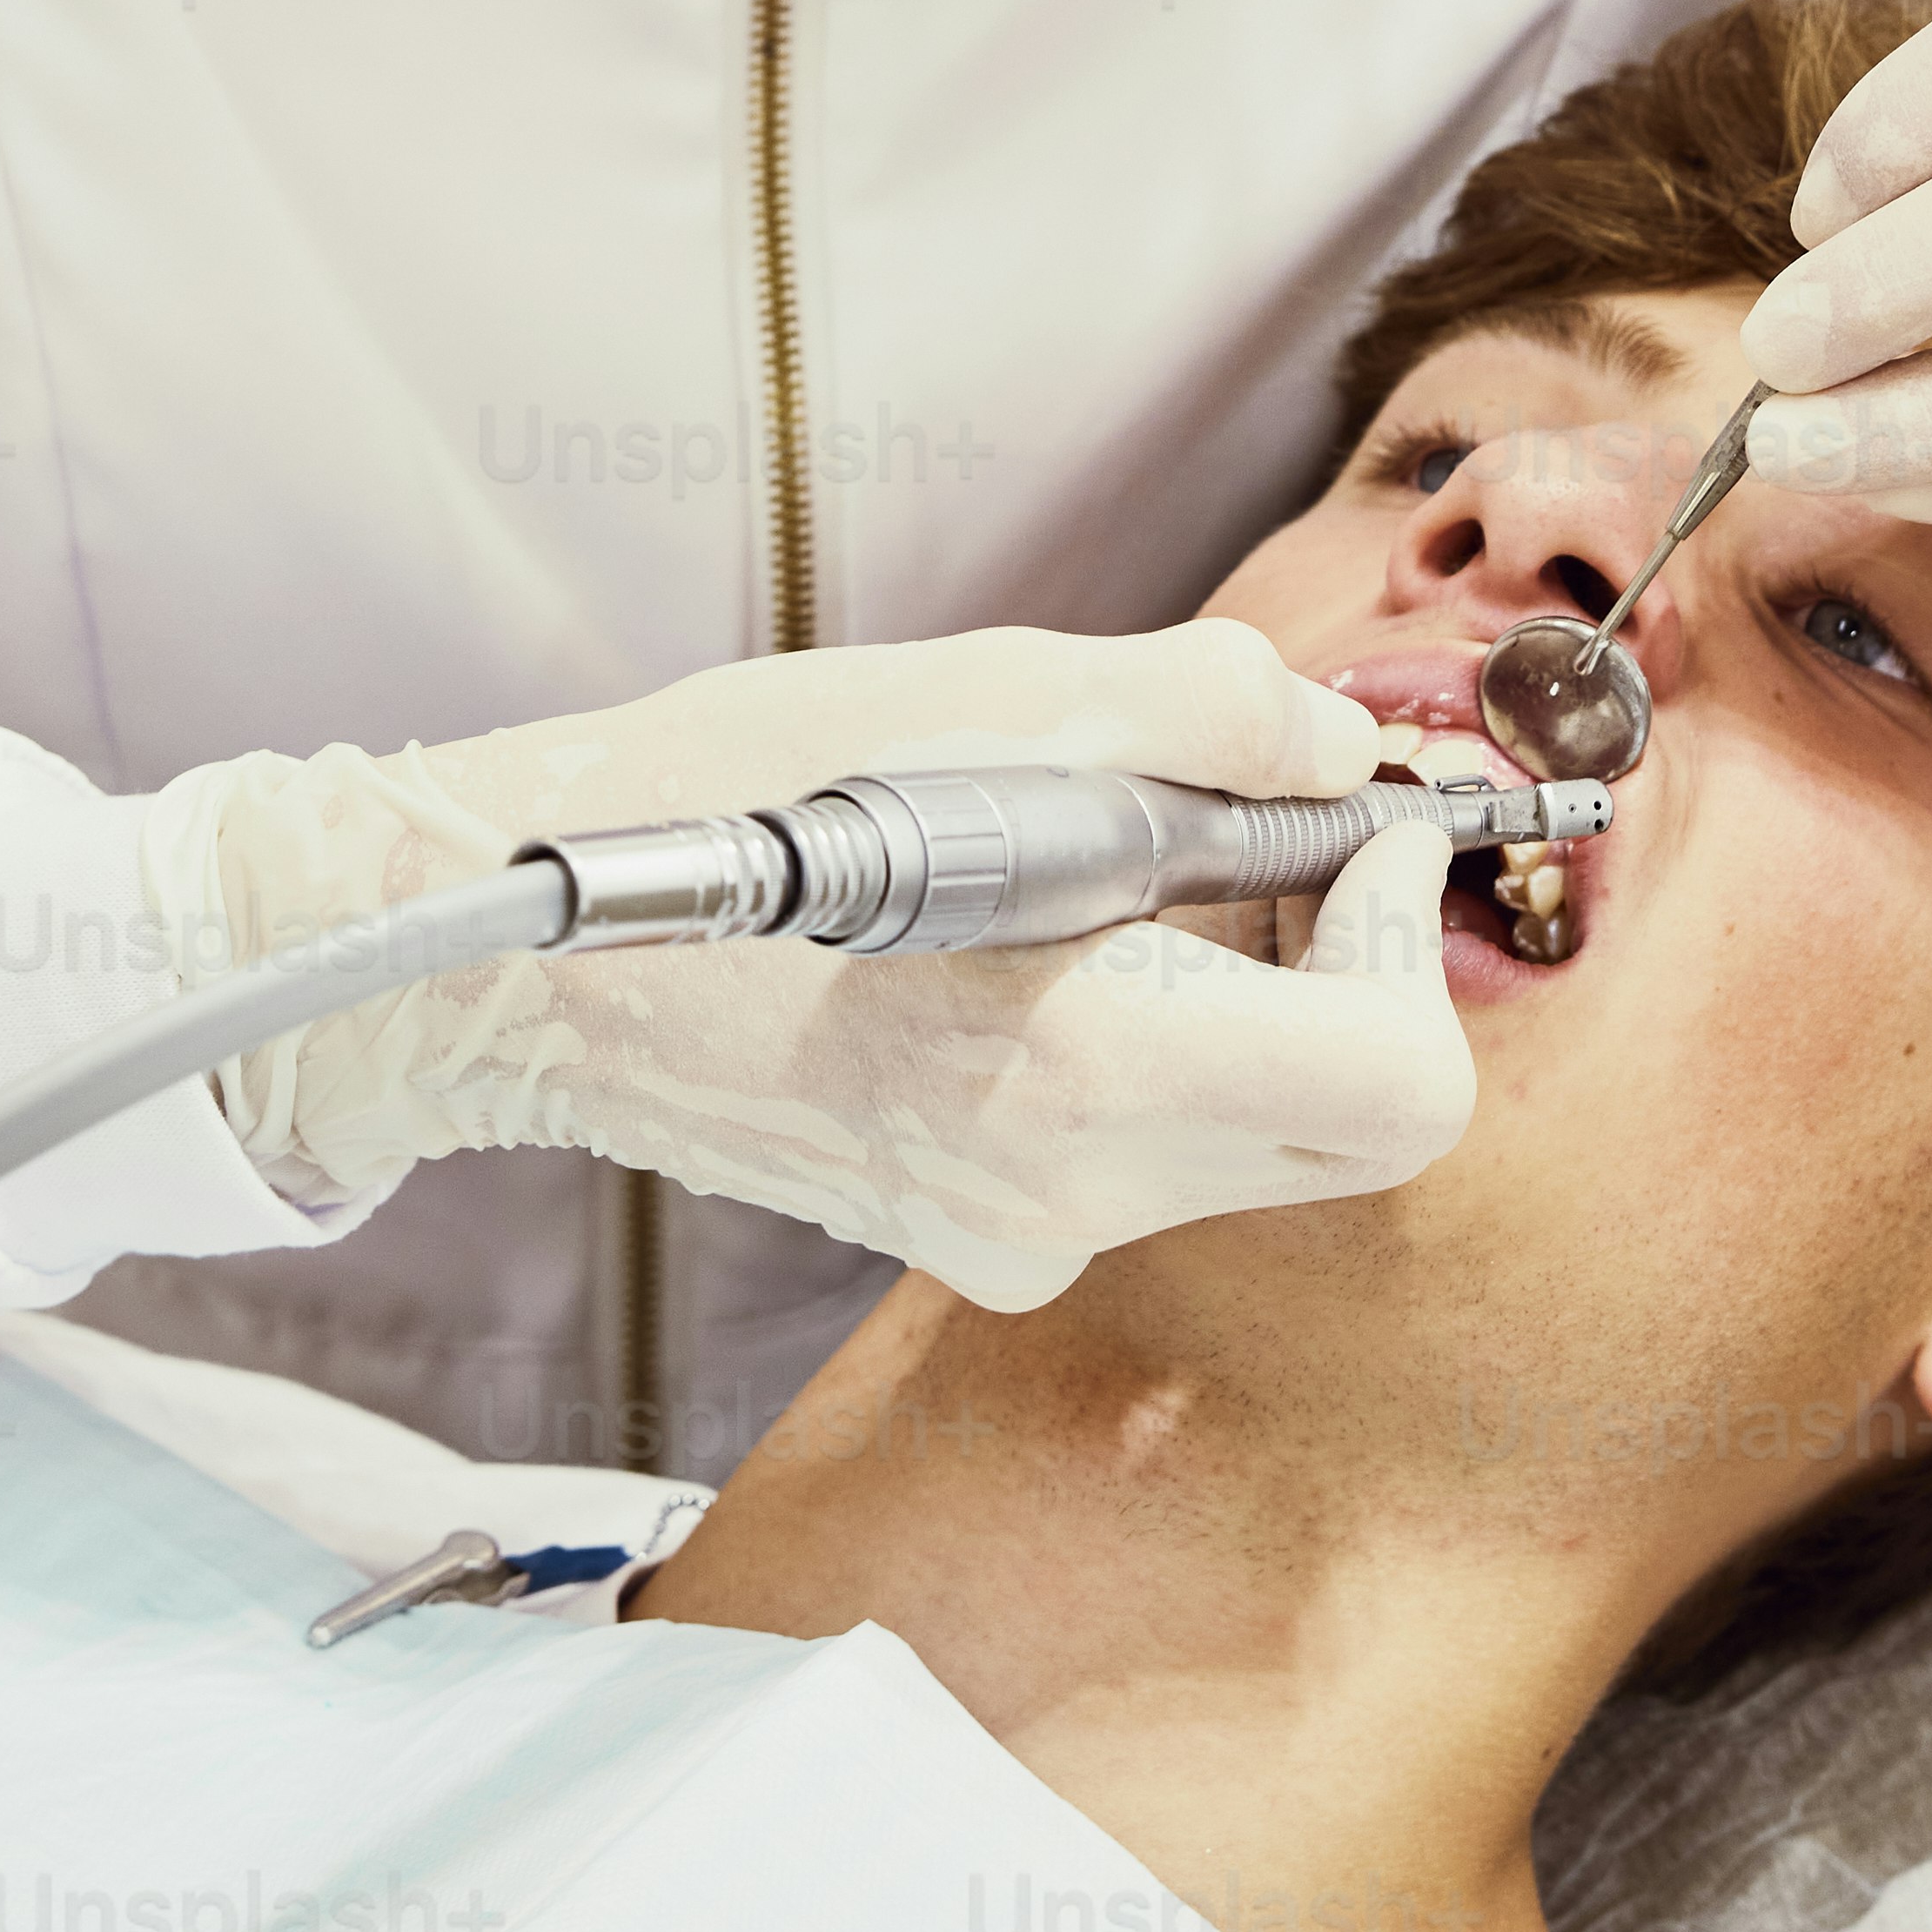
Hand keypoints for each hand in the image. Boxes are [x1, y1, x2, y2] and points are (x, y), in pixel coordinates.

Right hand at [57, 620, 1472, 1314]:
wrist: (522, 960)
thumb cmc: (725, 803)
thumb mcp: (990, 694)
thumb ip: (1209, 714)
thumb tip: (1341, 746)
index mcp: (1094, 1084)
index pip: (1402, 1080)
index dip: (1408, 929)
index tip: (1355, 822)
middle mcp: (1074, 1201)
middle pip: (1351, 1118)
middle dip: (1344, 957)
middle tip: (1263, 823)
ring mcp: (1021, 1236)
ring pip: (1254, 1124)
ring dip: (1244, 982)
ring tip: (1111, 850)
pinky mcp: (977, 1229)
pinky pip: (1146, 1138)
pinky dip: (1152, 1026)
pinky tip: (1043, 926)